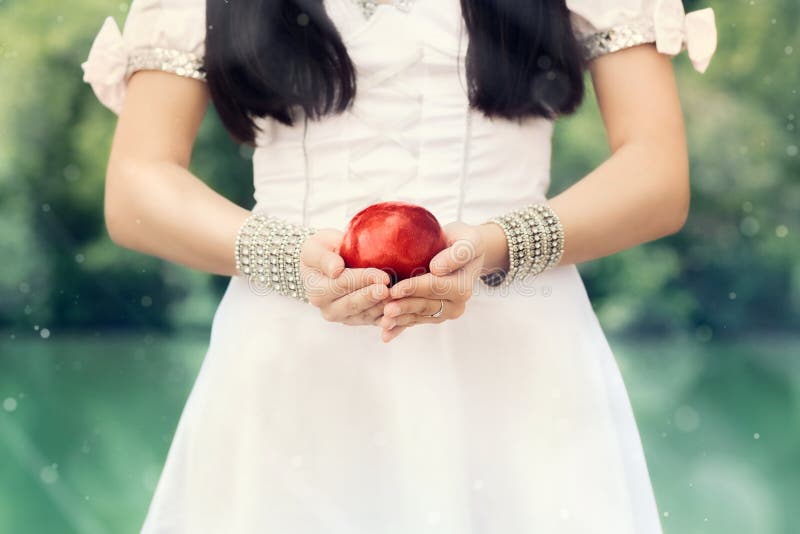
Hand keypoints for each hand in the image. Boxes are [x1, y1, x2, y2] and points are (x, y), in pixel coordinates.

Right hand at [300, 228, 390, 324]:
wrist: (328, 265)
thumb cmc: (322, 252)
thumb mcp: (316, 248)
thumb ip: (324, 258)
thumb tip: (335, 270)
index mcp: (317, 291)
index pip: (342, 285)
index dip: (362, 280)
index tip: (381, 276)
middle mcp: (329, 309)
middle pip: (354, 304)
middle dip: (373, 297)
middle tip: (389, 289)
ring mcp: (345, 317)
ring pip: (366, 315)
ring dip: (382, 307)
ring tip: (398, 298)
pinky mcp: (360, 320)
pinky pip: (375, 320)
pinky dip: (387, 317)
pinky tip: (400, 309)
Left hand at [375, 221, 486, 341]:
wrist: (465, 253)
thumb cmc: (464, 241)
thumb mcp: (468, 241)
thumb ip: (457, 254)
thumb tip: (437, 269)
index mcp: (462, 287)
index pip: (435, 287)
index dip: (414, 288)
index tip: (395, 289)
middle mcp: (456, 304)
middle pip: (425, 305)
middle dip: (404, 307)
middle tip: (385, 310)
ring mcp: (444, 312)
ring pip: (418, 316)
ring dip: (400, 320)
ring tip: (382, 323)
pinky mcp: (434, 315)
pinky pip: (415, 321)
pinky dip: (400, 327)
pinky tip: (385, 335)